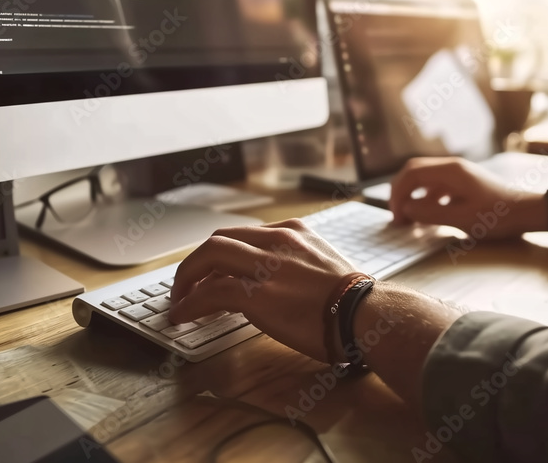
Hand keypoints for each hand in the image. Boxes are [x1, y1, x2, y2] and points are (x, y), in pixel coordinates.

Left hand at [167, 219, 356, 362]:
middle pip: (219, 239)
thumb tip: (280, 286)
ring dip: (186, 278)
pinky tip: (183, 315)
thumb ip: (298, 265)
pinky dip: (190, 303)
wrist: (368, 314)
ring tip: (179, 299)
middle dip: (196, 262)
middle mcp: (277, 241)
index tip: (213, 271)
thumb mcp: (324, 265)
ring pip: (209, 256)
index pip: (244, 234)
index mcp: (294, 232)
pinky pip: (210, 292)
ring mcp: (266, 265)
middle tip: (187, 283)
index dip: (221, 254)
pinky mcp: (258, 294)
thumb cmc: (355, 301)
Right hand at [389, 157, 546, 239]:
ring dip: (413, 196)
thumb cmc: (498, 216)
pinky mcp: (465, 182)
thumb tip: (406, 209)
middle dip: (401, 192)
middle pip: (414, 171)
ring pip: (425, 178)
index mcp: (450, 171)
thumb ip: (430, 213)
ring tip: (409, 220)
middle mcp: (452, 167)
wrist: (528, 212)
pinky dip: (426, 199)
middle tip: (397, 217)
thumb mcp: (461, 219)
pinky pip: (437, 186)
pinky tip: (428, 216)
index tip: (397, 217)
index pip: (411, 174)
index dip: (398, 194)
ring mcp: (459, 173)